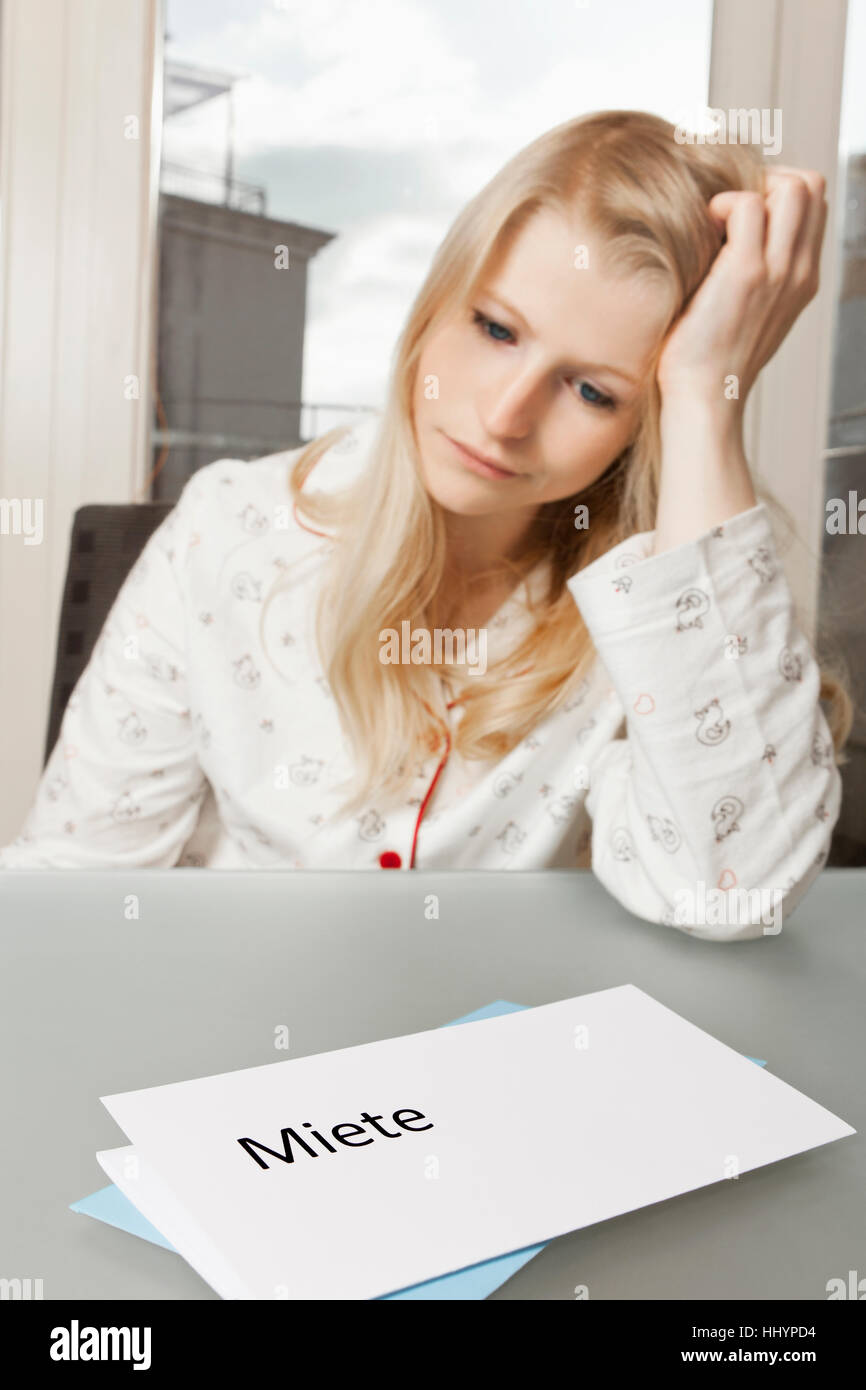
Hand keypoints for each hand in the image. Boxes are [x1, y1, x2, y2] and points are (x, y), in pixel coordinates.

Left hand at [656, 165, 827, 410]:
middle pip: (812, 185)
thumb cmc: (712, 362)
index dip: (780, 190)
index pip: (815, 205)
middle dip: (769, 178)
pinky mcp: (745, 274)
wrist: (706, 400)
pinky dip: (723, 204)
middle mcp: (799, 272)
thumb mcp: (749, 317)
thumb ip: (757, 280)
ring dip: (750, 188)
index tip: (743, 210)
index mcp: (803, 280)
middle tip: (730, 207)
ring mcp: (777, 271)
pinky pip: (748, 206)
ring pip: (793, 187)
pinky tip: (703, 229)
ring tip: (718, 220)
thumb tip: (730, 243)